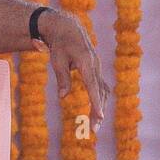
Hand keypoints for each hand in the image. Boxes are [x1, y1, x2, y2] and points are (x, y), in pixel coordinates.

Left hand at [41, 9, 110, 131]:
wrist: (68, 30)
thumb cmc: (60, 45)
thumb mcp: (57, 60)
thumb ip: (62, 79)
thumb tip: (63, 97)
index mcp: (86, 63)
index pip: (93, 87)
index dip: (96, 102)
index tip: (100, 116)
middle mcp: (95, 66)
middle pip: (100, 93)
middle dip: (98, 111)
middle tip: (93, 129)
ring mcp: (97, 68)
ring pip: (102, 91)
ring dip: (100, 108)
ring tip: (95, 125)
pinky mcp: (95, 70)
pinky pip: (100, 87)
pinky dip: (99, 100)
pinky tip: (97, 111)